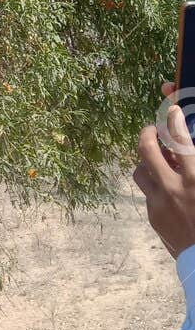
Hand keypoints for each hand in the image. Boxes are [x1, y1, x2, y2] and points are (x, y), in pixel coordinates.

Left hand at [134, 95, 194, 258]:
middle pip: (146, 150)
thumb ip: (194, 166)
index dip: (174, 122)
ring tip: (161, 161)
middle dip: (147, 134)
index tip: (171, 112)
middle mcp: (172, 190)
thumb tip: (187, 151)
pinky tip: (170, 189)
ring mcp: (158, 204)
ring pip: (140, 172)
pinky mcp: (153, 217)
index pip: (180, 142)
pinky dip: (157, 186)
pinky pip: (149, 193)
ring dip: (148, 162)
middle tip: (153, 130)